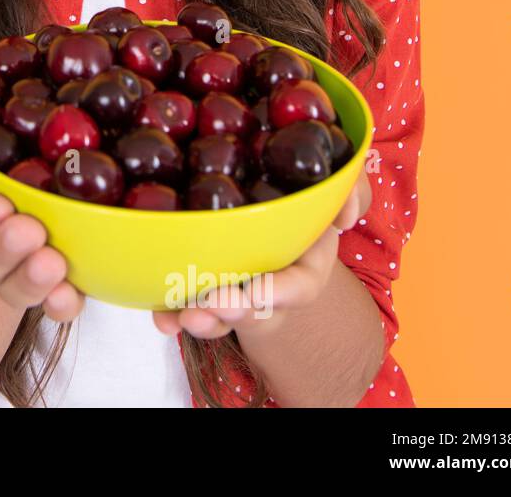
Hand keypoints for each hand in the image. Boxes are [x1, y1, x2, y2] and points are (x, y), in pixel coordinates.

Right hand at [0, 110, 84, 321]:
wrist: (25, 173)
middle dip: (0, 250)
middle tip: (28, 230)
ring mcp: (8, 271)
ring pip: (9, 288)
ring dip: (28, 279)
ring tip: (52, 262)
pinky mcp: (45, 285)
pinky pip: (50, 304)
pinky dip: (60, 303)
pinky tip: (69, 295)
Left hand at [152, 172, 372, 338]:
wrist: (271, 223)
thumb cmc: (300, 205)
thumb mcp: (332, 193)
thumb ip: (349, 191)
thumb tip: (345, 216)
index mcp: (303, 266)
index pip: (299, 286)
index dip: (279, 292)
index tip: (258, 294)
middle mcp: (267, 288)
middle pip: (252, 309)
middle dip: (232, 310)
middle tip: (212, 303)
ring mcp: (233, 294)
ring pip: (217, 316)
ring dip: (201, 319)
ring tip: (183, 316)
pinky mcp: (199, 291)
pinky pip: (183, 307)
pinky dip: (170, 314)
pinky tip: (161, 317)